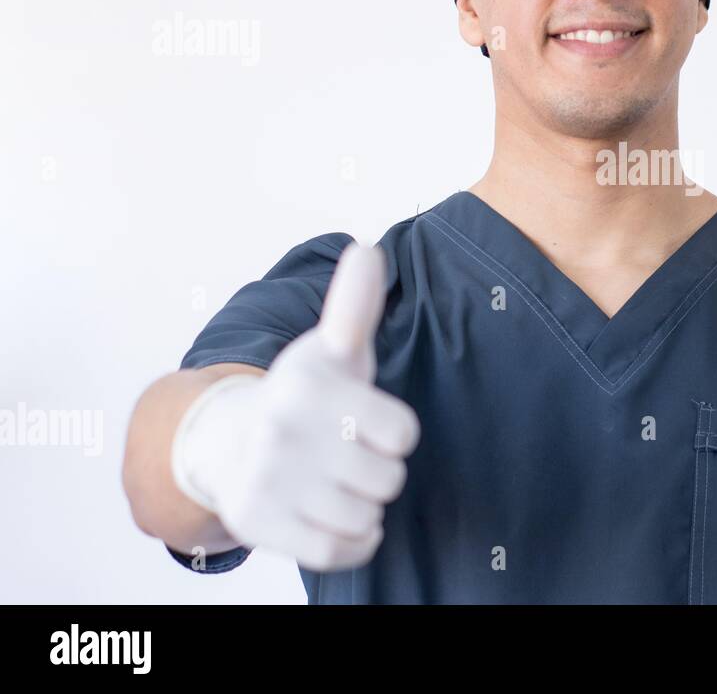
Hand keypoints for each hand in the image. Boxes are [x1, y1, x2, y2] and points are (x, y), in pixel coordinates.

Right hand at [172, 241, 420, 570]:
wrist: (229, 442)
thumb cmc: (305, 396)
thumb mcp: (333, 349)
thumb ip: (355, 305)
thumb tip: (367, 249)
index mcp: (308, 386)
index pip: (402, 433)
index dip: (395, 431)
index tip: (368, 421)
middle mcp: (282, 432)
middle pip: (388, 478)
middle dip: (378, 470)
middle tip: (348, 454)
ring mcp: (267, 481)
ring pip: (366, 516)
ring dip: (363, 506)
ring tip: (338, 483)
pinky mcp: (259, 525)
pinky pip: (339, 552)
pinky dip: (353, 541)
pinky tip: (340, 518)